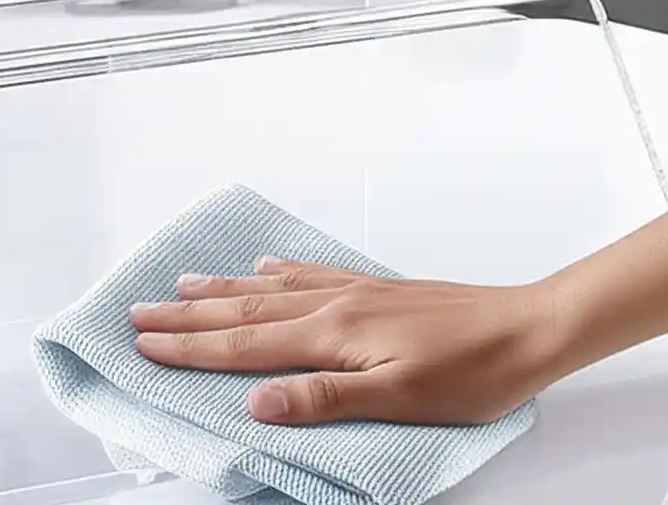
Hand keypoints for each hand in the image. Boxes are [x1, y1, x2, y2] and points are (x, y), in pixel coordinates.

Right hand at [130, 257, 566, 425]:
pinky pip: (310, 273)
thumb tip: (256, 402)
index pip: (243, 347)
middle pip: (243, 312)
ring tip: (180, 283)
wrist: (529, 328)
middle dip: (186, 314)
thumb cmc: (473, 372)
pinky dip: (277, 271)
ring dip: (220, 289)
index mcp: (332, 335)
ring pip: (268, 289)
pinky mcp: (374, 289)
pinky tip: (264, 266)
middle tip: (138, 311)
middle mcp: (333, 306)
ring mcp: (353, 292)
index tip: (144, 343)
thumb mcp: (399, 400)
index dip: (190, 347)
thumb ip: (325, 398)